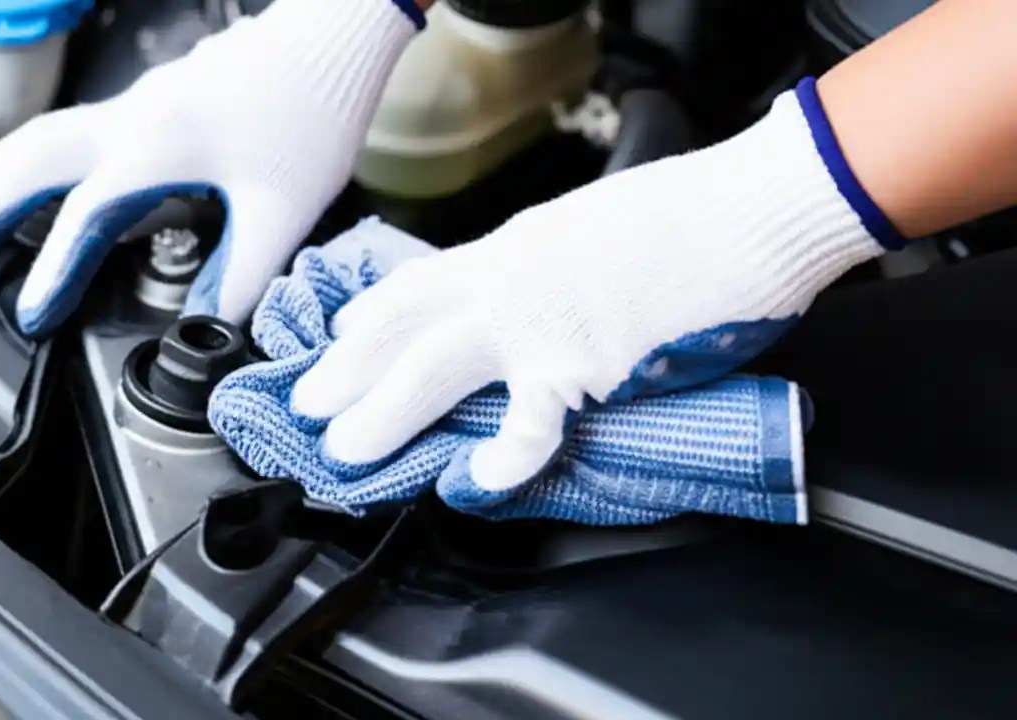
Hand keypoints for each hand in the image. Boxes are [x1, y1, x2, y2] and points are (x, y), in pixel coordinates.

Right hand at [0, 0, 419, 334]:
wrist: (330, 43)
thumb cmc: (310, 115)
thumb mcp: (282, 212)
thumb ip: (243, 275)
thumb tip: (213, 326)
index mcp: (155, 148)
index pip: (84, 217)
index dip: (52, 269)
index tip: (32, 313)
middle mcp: (132, 119)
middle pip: (34, 162)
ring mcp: (138, 101)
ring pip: (47, 132)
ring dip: (1, 168)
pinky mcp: (154, 96)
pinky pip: (75, 122)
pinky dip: (40, 146)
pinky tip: (42, 160)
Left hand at [292, 86, 887, 493]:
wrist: (750, 209)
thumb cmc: (689, 216)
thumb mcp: (592, 230)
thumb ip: (549, 270)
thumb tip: (537, 300)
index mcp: (513, 247)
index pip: (417, 284)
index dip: (368, 315)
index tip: (335, 336)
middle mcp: (509, 280)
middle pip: (402, 328)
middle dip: (346, 370)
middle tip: (307, 406)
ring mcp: (539, 320)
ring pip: (431, 370)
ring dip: (381, 413)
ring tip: (345, 452)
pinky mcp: (583, 363)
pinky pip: (526, 423)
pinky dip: (500, 456)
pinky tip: (476, 479)